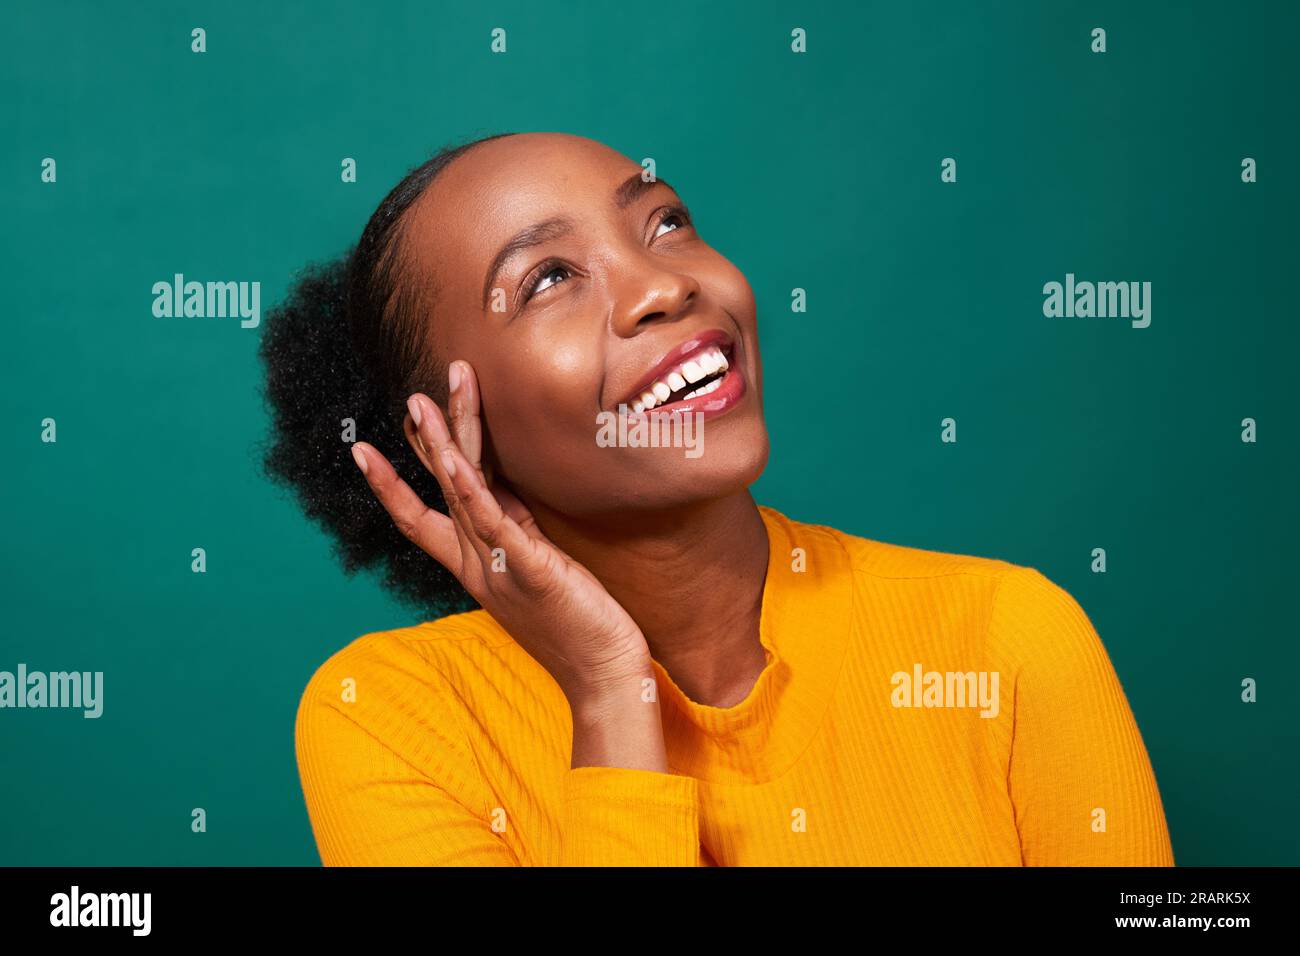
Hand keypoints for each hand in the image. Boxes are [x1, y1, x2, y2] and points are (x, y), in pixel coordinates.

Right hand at [350, 360, 652, 704]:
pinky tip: (458, 463)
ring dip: (442, 446)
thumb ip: (513, 533)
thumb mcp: (535, 567)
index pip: (422, 518)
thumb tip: (502, 492)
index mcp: (477, 564)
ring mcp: (499, 568)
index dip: (391, 485)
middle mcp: (478, 564)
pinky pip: (496, 525)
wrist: (602, 678)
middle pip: (442, 491)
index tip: (363, 450)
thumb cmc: (577, 625)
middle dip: (425, 441)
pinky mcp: (531, 572)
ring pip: (460, 496)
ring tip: (425, 404)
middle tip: (412, 395)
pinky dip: (473, 492)